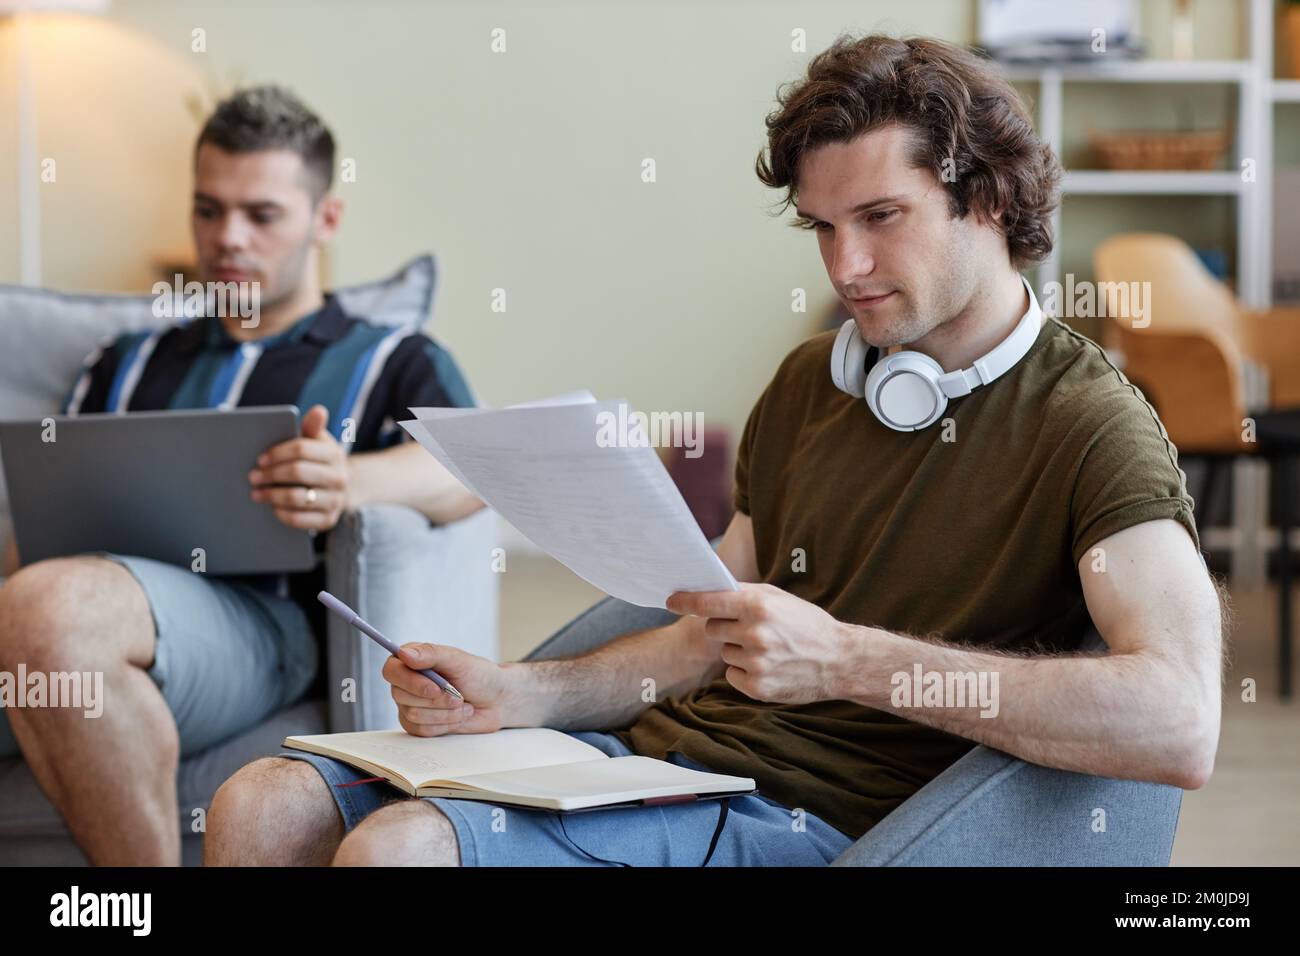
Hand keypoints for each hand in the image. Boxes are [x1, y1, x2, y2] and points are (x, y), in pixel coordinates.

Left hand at [249, 404, 347, 531]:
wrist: (336, 488)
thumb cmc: (317, 460)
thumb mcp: (316, 441)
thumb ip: (312, 426)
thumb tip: (319, 410)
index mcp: (334, 453)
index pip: (302, 449)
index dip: (277, 453)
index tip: (260, 459)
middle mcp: (339, 477)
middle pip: (297, 472)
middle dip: (271, 474)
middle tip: (252, 477)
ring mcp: (335, 500)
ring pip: (297, 497)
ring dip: (271, 495)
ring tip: (256, 493)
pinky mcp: (328, 520)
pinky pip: (301, 520)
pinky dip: (282, 514)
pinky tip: (272, 508)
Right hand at [383, 643, 514, 736]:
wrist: (496, 701)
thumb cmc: (479, 675)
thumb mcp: (458, 659)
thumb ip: (431, 654)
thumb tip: (404, 653)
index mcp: (411, 661)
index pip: (391, 670)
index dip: (410, 682)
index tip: (435, 687)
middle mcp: (406, 682)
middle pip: (400, 696)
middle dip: (436, 699)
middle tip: (459, 695)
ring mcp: (410, 705)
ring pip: (413, 715)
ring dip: (444, 712)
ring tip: (462, 704)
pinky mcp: (418, 725)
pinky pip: (422, 731)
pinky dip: (445, 724)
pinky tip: (458, 715)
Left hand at [666, 582, 856, 704]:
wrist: (838, 660)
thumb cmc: (806, 624)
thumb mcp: (778, 598)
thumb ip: (743, 592)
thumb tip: (707, 587)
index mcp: (758, 606)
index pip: (708, 602)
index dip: (685, 601)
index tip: (670, 600)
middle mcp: (754, 633)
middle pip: (712, 628)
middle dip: (725, 628)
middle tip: (752, 630)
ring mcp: (756, 662)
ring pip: (724, 652)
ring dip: (738, 650)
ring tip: (768, 649)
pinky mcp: (758, 687)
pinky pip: (732, 674)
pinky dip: (744, 672)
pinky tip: (768, 667)